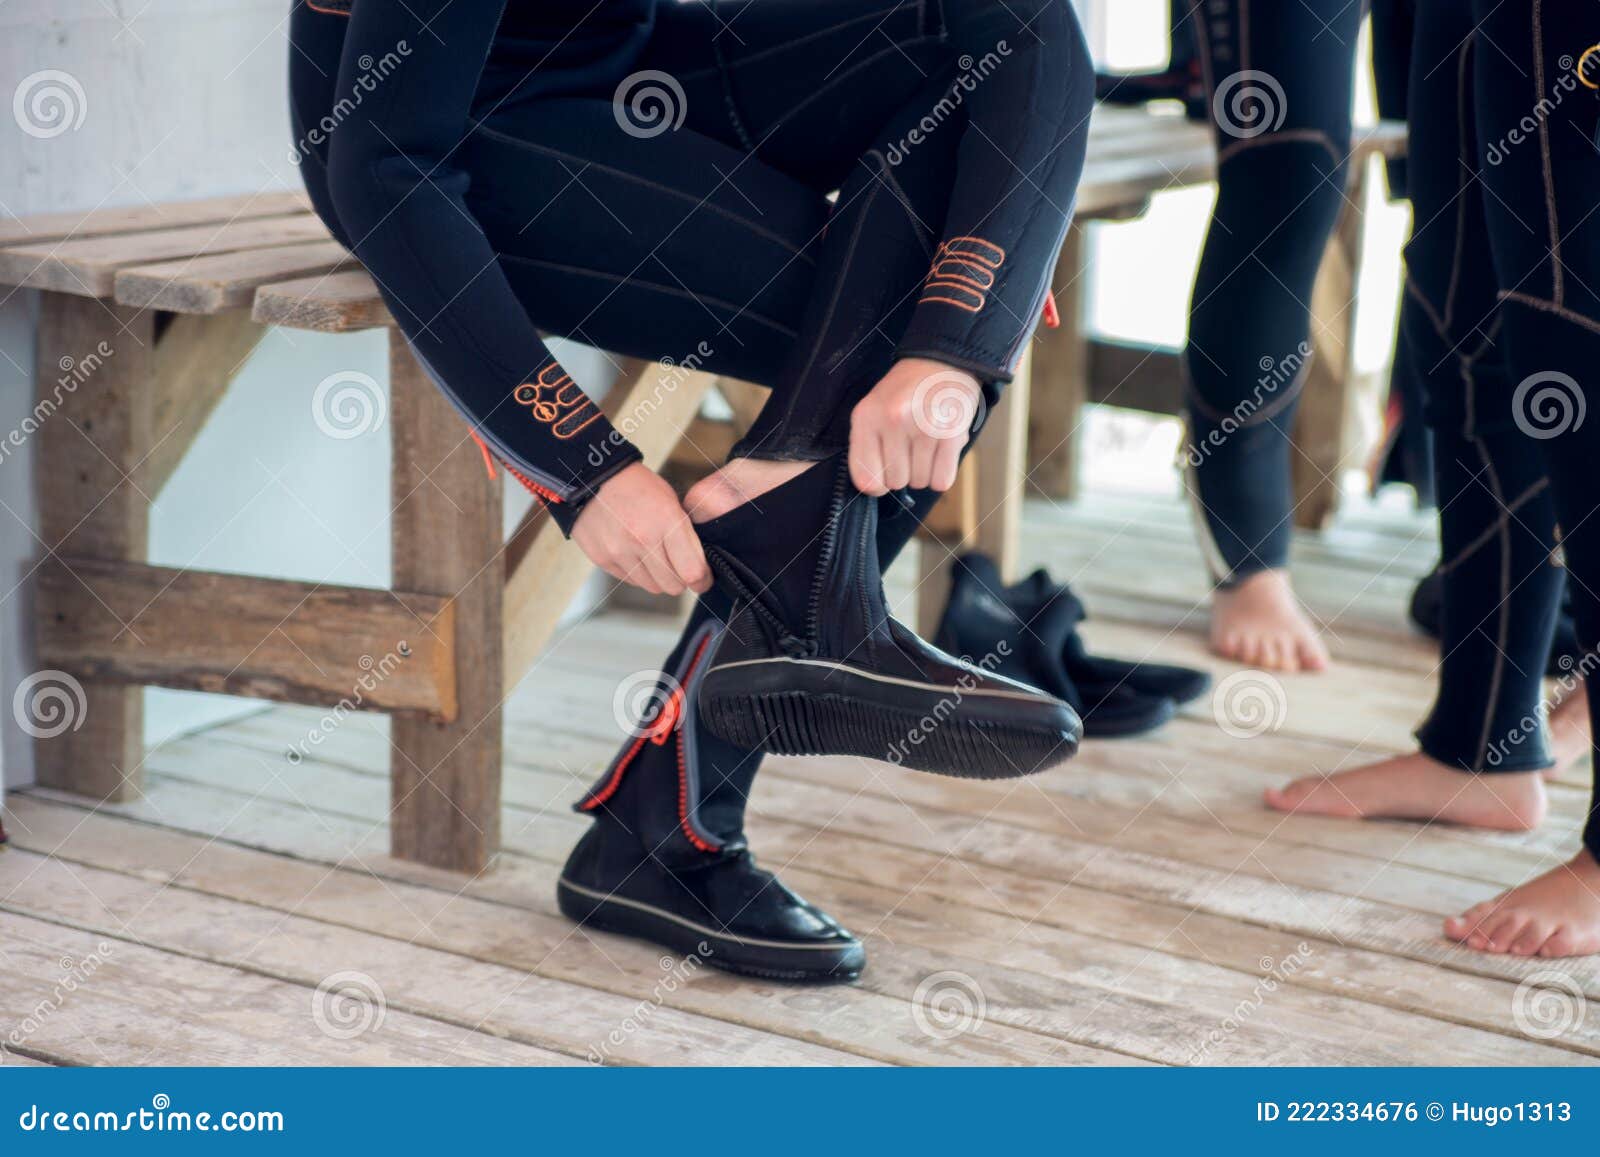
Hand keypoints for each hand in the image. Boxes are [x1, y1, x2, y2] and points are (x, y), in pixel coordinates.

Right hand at [572, 463, 711, 595]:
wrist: (593, 478)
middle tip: (678, 567)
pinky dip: (638, 573)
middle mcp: (643, 539)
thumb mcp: (671, 502)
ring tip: (654, 556)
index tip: (703, 580)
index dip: (702, 581)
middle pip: (673, 586)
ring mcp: (620, 551)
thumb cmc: (637, 488)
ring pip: (652, 587)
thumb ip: (685, 536)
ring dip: (658, 578)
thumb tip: (698, 568)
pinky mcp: (602, 559)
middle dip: (680, 579)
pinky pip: (630, 580)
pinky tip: (634, 553)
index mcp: (667, 520)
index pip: (692, 571)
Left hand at [848, 358, 980, 495]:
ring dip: (925, 471)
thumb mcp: (874, 409)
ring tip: (927, 444)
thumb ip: (868, 445)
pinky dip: (943, 473)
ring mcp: (922, 427)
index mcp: (866, 418)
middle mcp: (892, 422)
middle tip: (912, 448)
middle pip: (896, 482)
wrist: (942, 361)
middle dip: (905, 473)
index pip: (865, 479)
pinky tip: (941, 452)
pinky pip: (942, 480)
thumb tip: (874, 488)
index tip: (886, 473)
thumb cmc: (906, 392)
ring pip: (920, 482)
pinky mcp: (950, 433)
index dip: (878, 484)